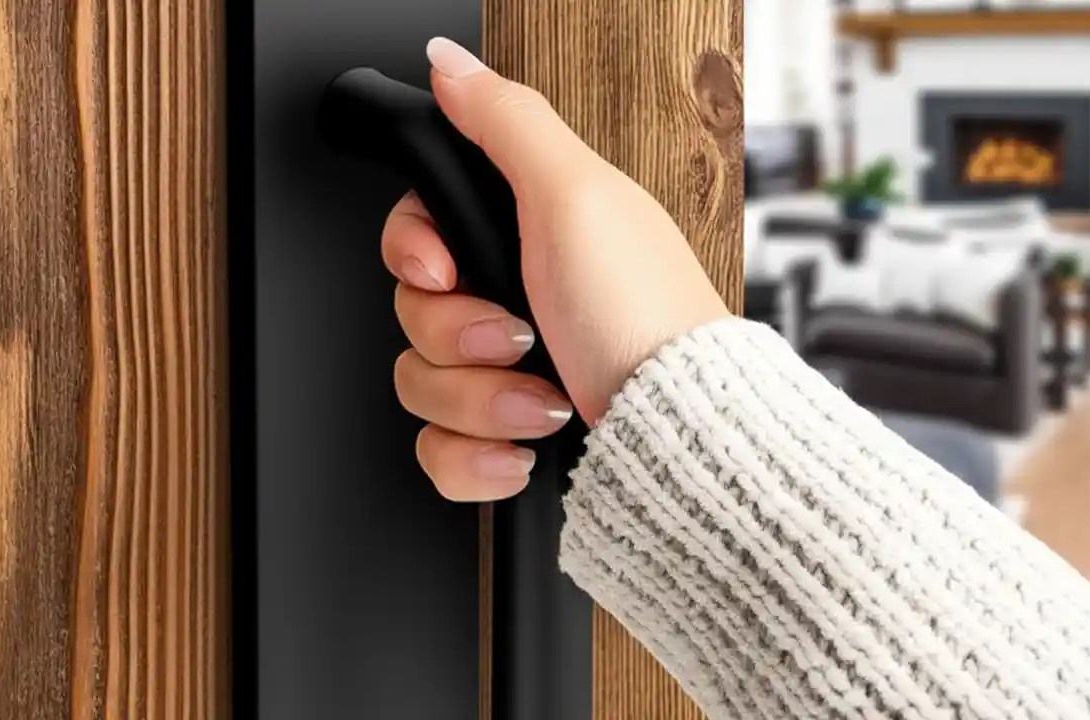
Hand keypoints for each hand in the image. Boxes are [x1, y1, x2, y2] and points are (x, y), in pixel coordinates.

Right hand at [385, 37, 728, 501]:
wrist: (676, 434)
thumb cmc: (642, 318)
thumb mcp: (576, 196)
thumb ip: (505, 122)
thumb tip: (450, 63)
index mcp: (523, 235)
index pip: (415, 233)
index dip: (414, 254)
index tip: (448, 270)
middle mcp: (512, 298)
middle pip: (413, 312)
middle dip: (459, 336)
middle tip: (516, 335)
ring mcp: (507, 371)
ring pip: (421, 386)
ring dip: (477, 402)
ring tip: (541, 402)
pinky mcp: (505, 436)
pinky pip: (439, 450)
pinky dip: (475, 457)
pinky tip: (521, 448)